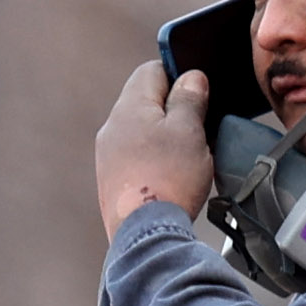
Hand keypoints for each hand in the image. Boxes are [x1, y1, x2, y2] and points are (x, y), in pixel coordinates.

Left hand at [95, 63, 212, 239]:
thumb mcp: (190, 130)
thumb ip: (190, 98)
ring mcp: (107, 156)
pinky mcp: (110, 181)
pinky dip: (153, 160)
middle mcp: (111, 127)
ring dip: (164, 137)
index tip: (198, 95)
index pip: (152, 70)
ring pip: (141, 131)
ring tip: (185, 158)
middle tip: (197, 129)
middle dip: (173, 110)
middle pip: (145, 101)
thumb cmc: (168, 180)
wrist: (145, 236)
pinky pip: (134, 158)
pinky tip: (170, 176)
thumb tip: (191, 78)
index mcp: (129, 106)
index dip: (179, 76)